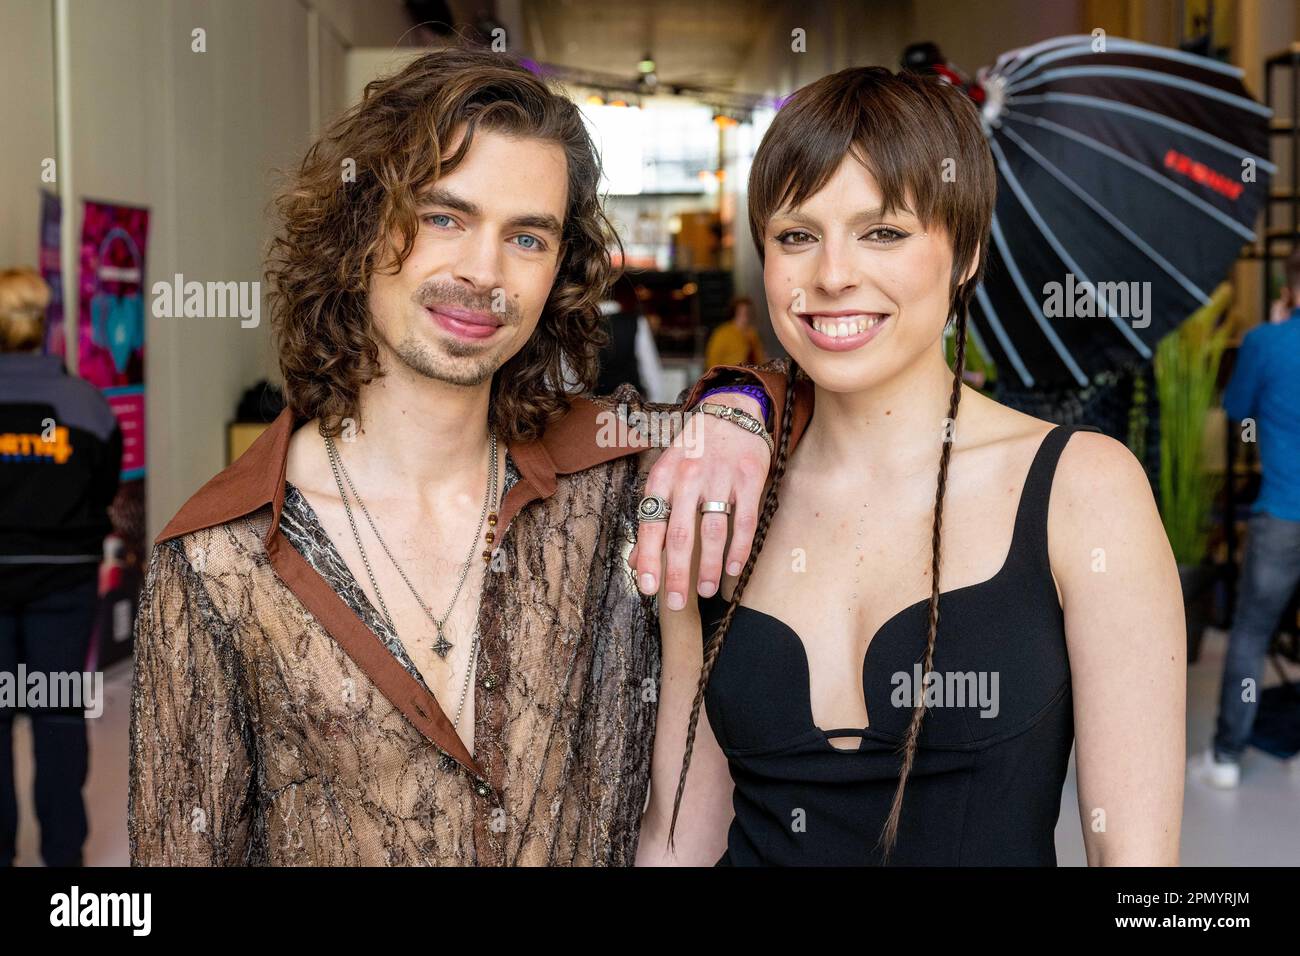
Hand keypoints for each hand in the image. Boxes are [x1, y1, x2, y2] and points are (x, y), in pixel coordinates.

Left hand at [628, 393, 769, 608]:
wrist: (730, 412)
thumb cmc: (693, 451)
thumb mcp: (665, 474)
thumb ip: (652, 515)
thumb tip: (637, 561)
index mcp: (662, 475)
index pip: (651, 523)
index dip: (648, 558)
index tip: (647, 589)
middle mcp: (688, 475)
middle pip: (681, 533)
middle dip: (678, 573)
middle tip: (676, 603)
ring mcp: (720, 477)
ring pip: (713, 530)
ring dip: (709, 566)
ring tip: (706, 591)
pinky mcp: (749, 479)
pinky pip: (744, 521)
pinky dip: (740, 548)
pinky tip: (734, 569)